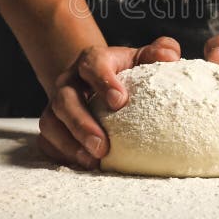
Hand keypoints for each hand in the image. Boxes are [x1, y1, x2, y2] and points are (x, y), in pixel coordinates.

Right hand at [38, 36, 180, 167]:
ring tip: (93, 162)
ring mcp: (56, 103)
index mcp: (92, 61)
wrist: (98, 80)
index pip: (92, 64)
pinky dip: (62, 154)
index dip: (103, 81)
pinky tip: (83, 165)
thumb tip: (171, 57)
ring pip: (51, 122)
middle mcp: (69, 81)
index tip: (120, 102)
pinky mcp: (53, 124)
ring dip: (70, 144)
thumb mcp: (143, 58)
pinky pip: (47, 141)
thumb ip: (159, 52)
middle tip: (102, 146)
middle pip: (65, 99)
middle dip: (81, 124)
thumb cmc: (127, 71)